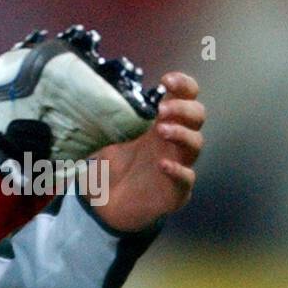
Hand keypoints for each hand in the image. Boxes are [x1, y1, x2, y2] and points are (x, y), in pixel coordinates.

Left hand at [90, 71, 204, 232]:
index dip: (183, 85)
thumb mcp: (103, 136)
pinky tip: (162, 164)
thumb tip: (90, 92)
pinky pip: (187, 179)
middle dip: (184, 108)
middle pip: (197, 117)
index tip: (167, 81)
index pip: (184, 97)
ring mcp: (177, 164)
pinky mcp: (176, 191)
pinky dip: (178, 170)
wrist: (104, 206)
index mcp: (158, 123)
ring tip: (161, 130)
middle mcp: (172, 141)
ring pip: (196, 144)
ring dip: (181, 133)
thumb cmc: (109, 167)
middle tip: (162, 110)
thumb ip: (105, 117)